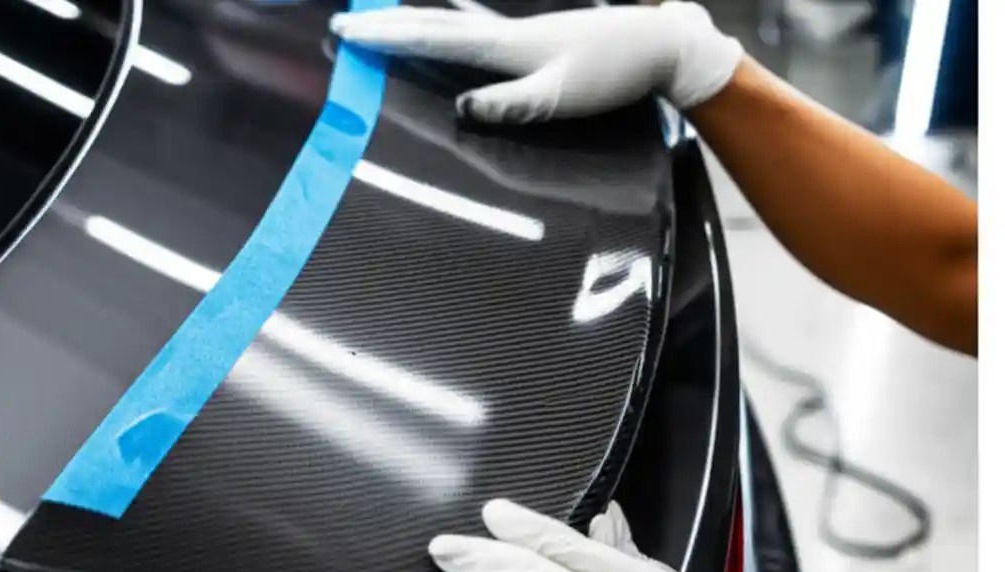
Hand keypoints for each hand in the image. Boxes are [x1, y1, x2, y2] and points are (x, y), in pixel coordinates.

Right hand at [329, 2, 742, 122]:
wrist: (660, 45)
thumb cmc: (613, 73)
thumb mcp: (562, 98)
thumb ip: (512, 105)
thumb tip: (461, 110)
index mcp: (507, 48)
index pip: (434, 41)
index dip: (388, 38)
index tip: (346, 34)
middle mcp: (507, 36)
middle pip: (435, 28)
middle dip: (388, 28)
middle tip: (344, 27)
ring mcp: (520, 36)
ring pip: (453, 28)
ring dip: (412, 27)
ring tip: (379, 27)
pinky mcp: (534, 43)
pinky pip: (473, 36)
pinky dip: (445, 35)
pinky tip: (445, 39)